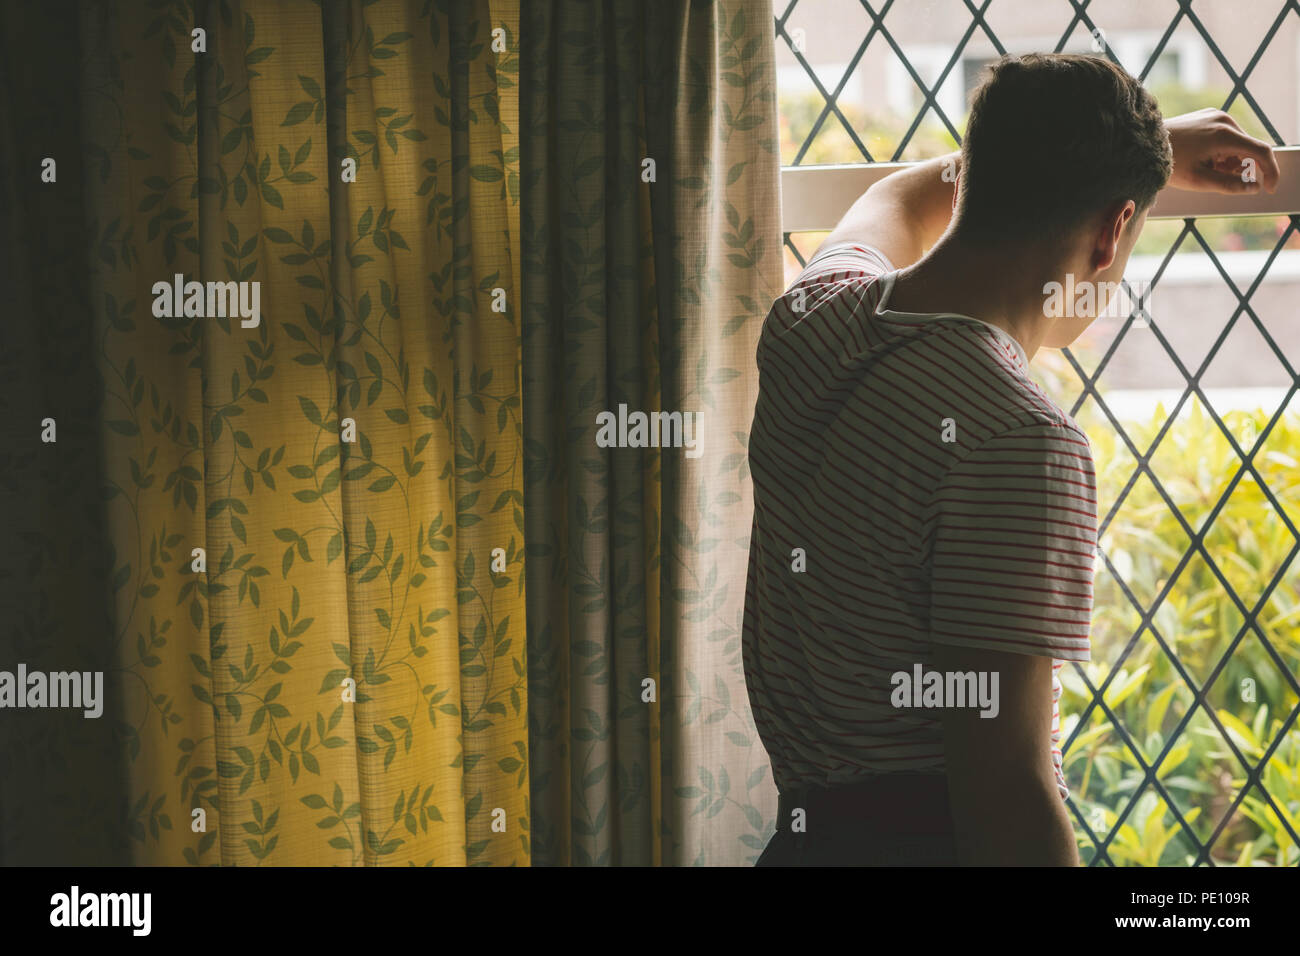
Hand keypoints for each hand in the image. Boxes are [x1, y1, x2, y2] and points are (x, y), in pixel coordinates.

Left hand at [1165, 108, 1279, 193]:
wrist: (1145, 143)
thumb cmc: (1169, 163)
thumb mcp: (1199, 180)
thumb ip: (1229, 185)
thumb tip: (1254, 188)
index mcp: (1225, 134)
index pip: (1261, 152)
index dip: (1270, 171)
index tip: (1269, 188)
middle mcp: (1225, 120)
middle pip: (1248, 148)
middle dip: (1240, 167)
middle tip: (1216, 176)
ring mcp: (1216, 115)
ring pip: (1237, 143)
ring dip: (1230, 160)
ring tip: (1205, 167)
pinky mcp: (1209, 115)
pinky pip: (1226, 136)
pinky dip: (1222, 151)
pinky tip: (1203, 157)